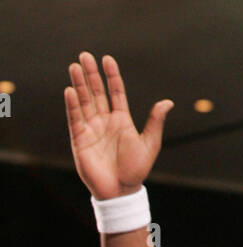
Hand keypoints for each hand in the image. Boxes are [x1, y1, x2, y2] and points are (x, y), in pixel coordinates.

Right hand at [64, 52, 172, 200]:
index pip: (115, 92)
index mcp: (122, 120)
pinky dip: (72, 104)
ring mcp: (91, 129)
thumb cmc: (136, 169)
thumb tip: (168, 102)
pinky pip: (75, 118)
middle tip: (84, 56)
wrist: (121, 190)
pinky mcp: (80, 140)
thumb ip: (155, 121)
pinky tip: (70, 90)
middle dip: (91, 74)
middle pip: (96, 92)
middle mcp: (105, 121)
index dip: (111, 76)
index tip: (107, 59)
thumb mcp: (149, 142)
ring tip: (74, 66)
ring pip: (84, 101)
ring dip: (79, 84)